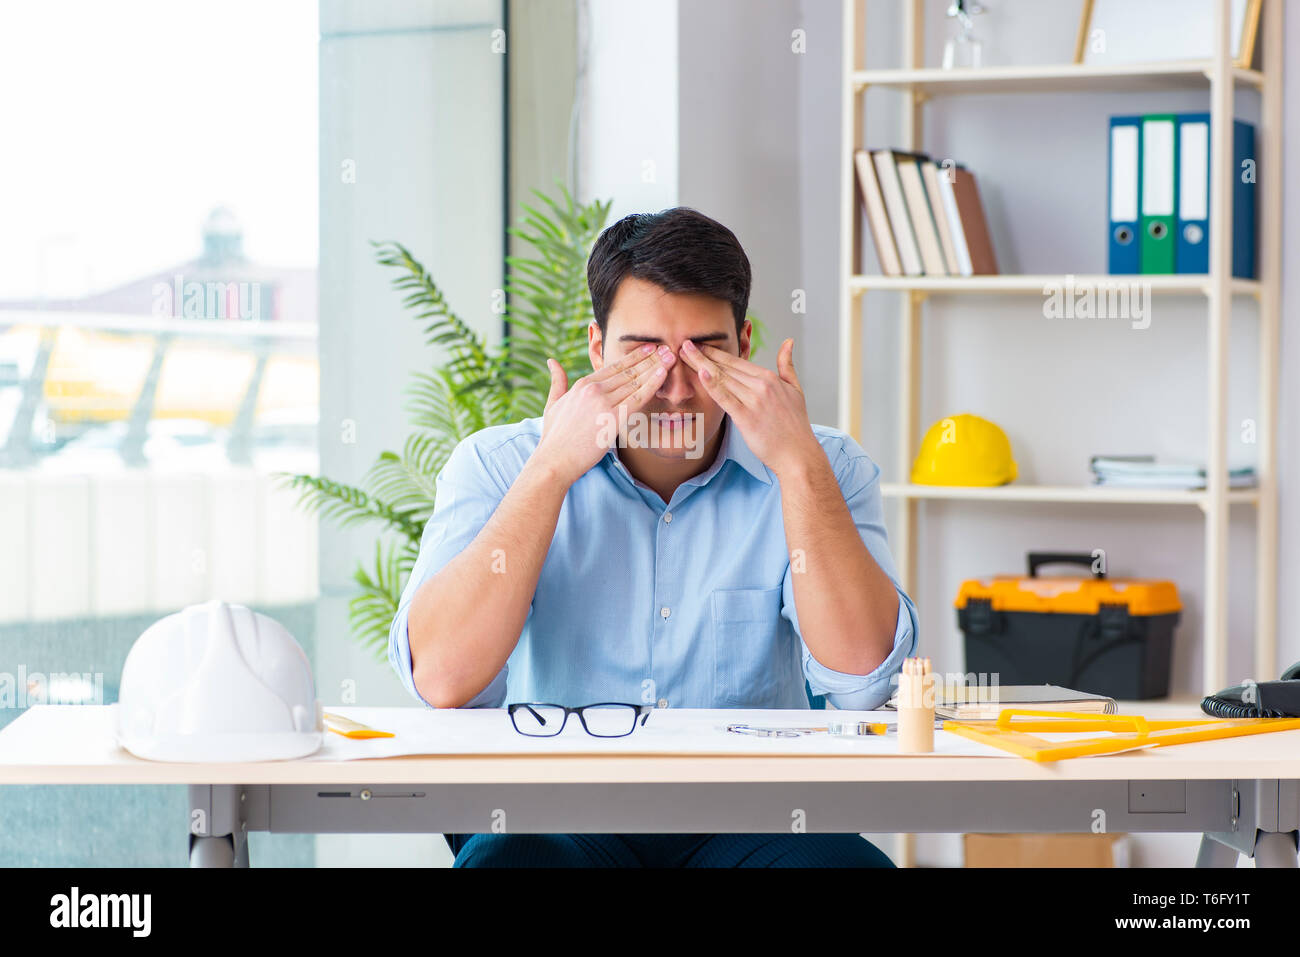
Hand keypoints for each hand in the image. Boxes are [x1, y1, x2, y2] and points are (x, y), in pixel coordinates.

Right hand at [533, 344, 676, 484]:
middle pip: (628, 371)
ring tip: (671, 357)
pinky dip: (652, 385)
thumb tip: (553, 362)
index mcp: (582, 384)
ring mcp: (603, 403)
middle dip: (650, 359)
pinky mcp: (612, 419)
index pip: (614, 366)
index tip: (650, 348)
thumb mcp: (553, 403)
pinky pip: (637, 399)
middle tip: (667, 348)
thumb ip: (557, 381)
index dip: (635, 357)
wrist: (554, 460)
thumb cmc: (554, 437)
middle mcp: (594, 390)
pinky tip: (663, 374)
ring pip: (635, 382)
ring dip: (655, 368)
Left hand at [677, 337, 821, 477]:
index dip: (716, 352)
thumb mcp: (795, 389)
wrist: (797, 453)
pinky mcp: (746, 417)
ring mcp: (753, 400)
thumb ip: (786, 365)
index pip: (737, 361)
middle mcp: (760, 385)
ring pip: (722, 378)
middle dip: (703, 355)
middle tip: (684, 344)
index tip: (700, 345)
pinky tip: (700, 373)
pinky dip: (712, 385)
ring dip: (700, 365)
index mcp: (769, 378)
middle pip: (726, 367)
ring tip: (682, 354)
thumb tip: (788, 342)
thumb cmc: (795, 425)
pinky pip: (725, 398)